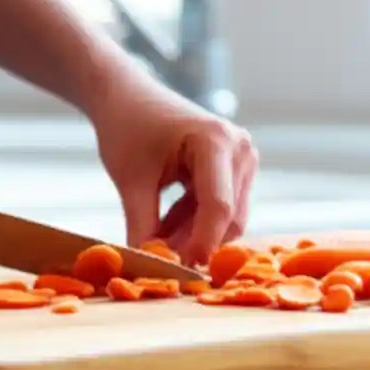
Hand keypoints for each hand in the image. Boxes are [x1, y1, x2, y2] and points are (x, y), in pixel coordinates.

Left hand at [88, 66, 257, 264]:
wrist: (128, 97)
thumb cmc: (127, 129)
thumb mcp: (131, 181)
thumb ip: (143, 226)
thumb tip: (151, 269)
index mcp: (216, 142)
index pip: (218, 206)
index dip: (202, 244)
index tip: (181, 272)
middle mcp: (240, 149)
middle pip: (229, 216)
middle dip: (196, 242)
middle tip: (160, 261)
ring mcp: (242, 159)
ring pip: (227, 217)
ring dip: (193, 235)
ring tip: (155, 238)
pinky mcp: (236, 169)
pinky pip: (222, 208)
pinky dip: (194, 223)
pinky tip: (164, 225)